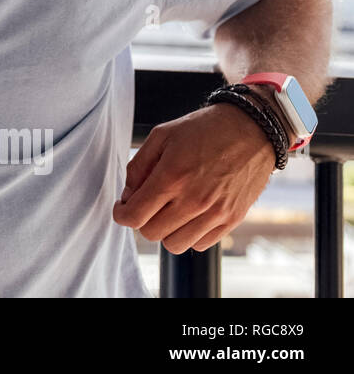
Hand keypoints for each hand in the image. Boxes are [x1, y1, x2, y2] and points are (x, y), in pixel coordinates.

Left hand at [112, 103, 274, 253]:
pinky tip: (190, 214)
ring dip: (166, 231)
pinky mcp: (232, 219)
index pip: (134, 216)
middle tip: (148, 204)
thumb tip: (128, 196)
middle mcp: (194, 199)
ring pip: (175, 245)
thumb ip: (138, 167)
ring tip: (170, 209)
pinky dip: (190, 234)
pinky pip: (201, 244)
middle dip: (142, 220)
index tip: (122, 207)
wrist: (252, 128)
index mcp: (172, 177)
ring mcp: (215, 212)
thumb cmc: (205, 129)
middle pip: (151, 234)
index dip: (121, 214)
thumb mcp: (161, 135)